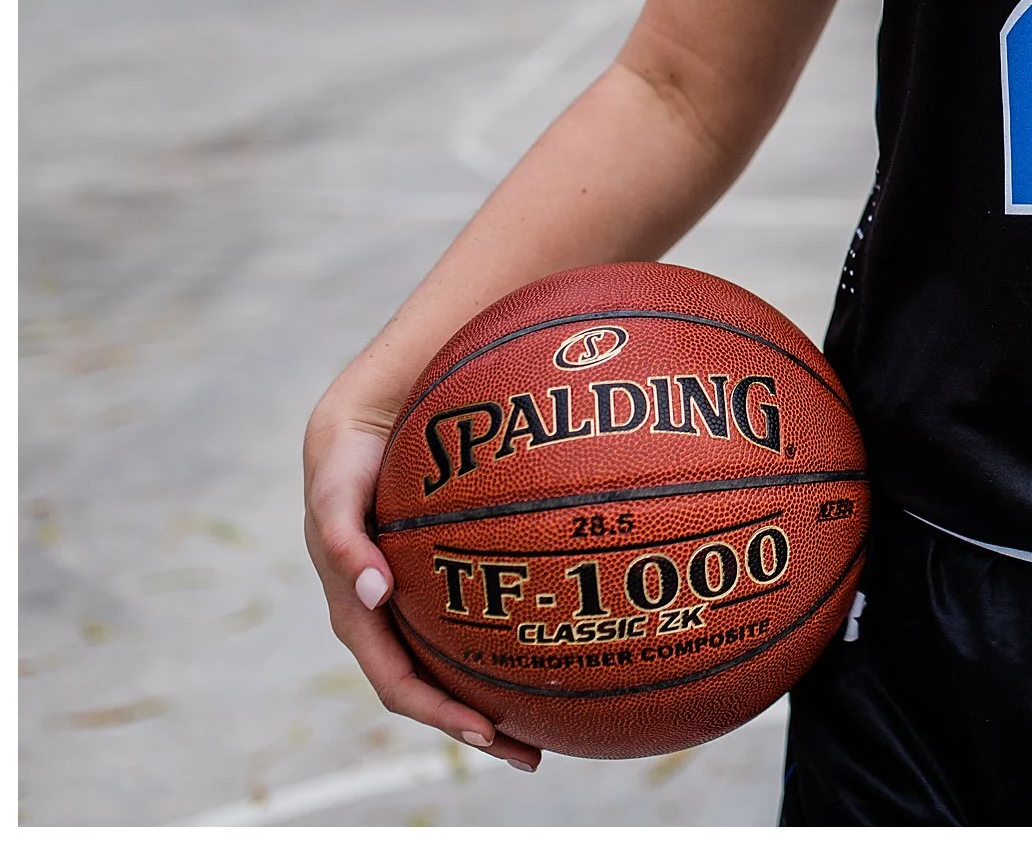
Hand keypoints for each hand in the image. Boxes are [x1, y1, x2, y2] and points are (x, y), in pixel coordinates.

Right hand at [303, 387, 543, 770]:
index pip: (399, 683)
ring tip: (549, 725)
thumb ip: (343, 541)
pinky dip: (502, 645)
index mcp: (357, 613)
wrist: (359, 424)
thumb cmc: (346, 462)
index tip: (487, 734)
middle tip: (532, 754)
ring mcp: (410, 601)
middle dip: (478, 728)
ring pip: (454, 665)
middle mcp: (386, 618)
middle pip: (434, 691)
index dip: (439, 714)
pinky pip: (469, 623)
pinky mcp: (433, 577)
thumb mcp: (335, 496)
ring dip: (494, 699)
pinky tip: (550, 644)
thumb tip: (374, 593)